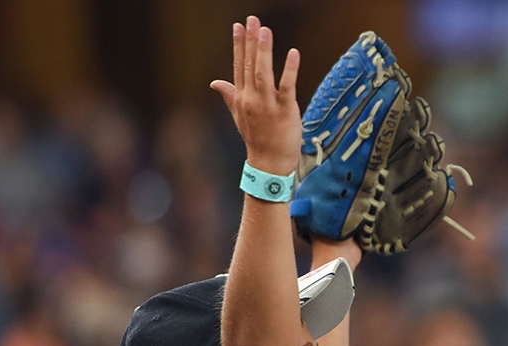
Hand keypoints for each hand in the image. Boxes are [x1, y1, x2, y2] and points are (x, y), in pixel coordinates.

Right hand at [210, 16, 300, 175]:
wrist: (268, 163)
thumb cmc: (257, 139)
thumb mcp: (239, 115)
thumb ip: (229, 95)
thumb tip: (215, 82)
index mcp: (242, 97)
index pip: (239, 66)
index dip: (239, 45)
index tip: (238, 26)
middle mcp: (252, 98)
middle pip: (249, 64)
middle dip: (250, 41)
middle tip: (252, 19)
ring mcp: (267, 105)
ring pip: (264, 73)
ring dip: (264, 51)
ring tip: (265, 31)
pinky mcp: (285, 111)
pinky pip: (287, 87)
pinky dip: (289, 69)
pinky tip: (293, 53)